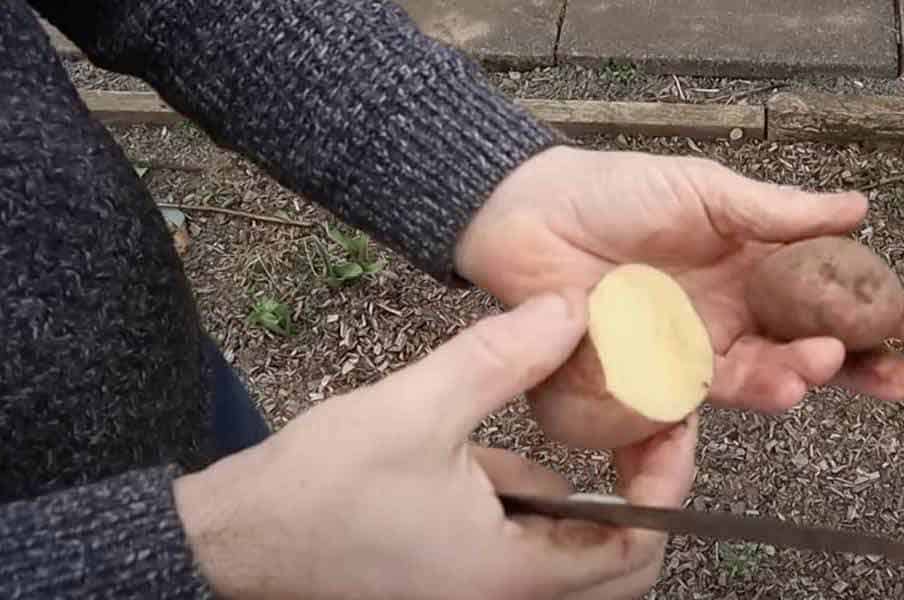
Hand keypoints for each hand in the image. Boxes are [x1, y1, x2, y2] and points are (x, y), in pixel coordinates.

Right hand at [174, 292, 696, 599]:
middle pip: (617, 562)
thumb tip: (568, 308)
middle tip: (638, 430)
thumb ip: (500, 357)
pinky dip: (524, 494)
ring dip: (576, 490)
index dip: (668, 486)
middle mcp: (505, 595)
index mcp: (512, 574)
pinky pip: (518, 536)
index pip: (638, 550)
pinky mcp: (453, 570)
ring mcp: (478, 588)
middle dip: (635, 494)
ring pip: (566, 546)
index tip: (670, 425)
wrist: (234, 538)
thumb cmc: (316, 491)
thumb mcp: (417, 407)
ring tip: (565, 421)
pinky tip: (487, 447)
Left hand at [456, 146, 903, 411]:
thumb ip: (777, 212)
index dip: (869, 321)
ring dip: (784, 384)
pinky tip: (728, 415)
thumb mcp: (706, 192)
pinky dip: (686, 433)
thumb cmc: (617, 193)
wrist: (530, 212)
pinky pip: (669, 414)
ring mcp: (682, 358)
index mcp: (750, 279)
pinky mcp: (635, 381)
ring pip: (745, 386)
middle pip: (797, 361)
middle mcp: (725, 327)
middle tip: (890, 374)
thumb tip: (860, 208)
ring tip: (810, 373)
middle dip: (849, 371)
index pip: (822, 310)